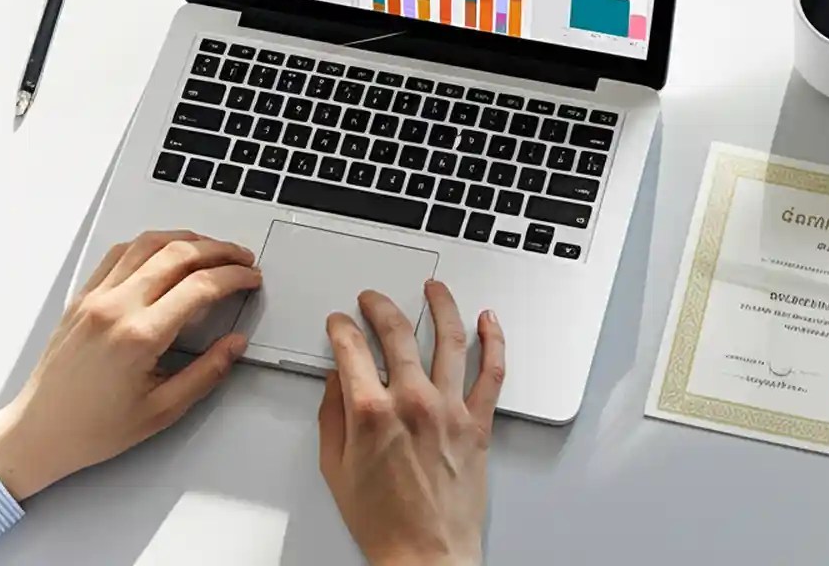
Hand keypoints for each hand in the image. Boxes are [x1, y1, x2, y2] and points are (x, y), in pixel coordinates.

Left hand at [0, 230, 260, 500]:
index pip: (199, 286)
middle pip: (178, 255)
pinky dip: (149, 243)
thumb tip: (234, 345)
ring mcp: (94, 298)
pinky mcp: (82, 298)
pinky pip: (118, 253)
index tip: (251, 278)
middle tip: (241, 258)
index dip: (234, 277)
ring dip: (186, 239)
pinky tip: (165, 250)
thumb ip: (206, 373)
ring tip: (211, 248)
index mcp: (138, 337)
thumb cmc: (91, 429)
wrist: (37, 433)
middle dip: (219, 251)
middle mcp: (115, 309)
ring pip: (147, 244)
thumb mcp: (162, 411)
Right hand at [318, 282, 505, 565]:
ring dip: (440, 305)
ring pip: (449, 339)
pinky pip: (493, 372)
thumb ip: (334, 416)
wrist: (426, 554)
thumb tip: (338, 381)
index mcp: (371, 414)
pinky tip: (489, 320)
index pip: (351, 349)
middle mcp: (413, 403)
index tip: (339, 323)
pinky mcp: (478, 422)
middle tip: (373, 299)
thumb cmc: (383, 521)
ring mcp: (450, 409)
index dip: (341, 329)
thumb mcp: (336, 468)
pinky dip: (494, 341)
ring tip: (434, 288)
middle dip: (380, 307)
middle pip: (397, 333)